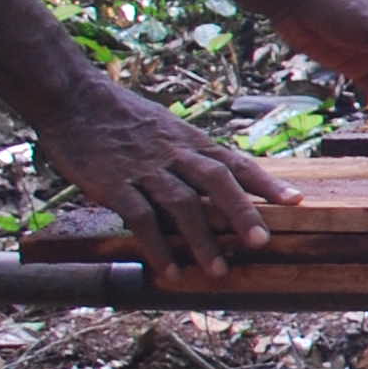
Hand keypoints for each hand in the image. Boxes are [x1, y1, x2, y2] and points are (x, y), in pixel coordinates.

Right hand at [38, 78, 297, 275]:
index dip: (266, 182)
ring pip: (182, 204)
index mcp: (190, 141)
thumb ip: (191, 153)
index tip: (295, 201)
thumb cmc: (122, 117)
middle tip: (261, 243)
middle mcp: (174, 154)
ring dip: (202, 239)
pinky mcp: (113, 183)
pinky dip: (157, 245)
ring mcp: (145, 168)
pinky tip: (168, 270)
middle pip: (217, 182)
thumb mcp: (166, 128)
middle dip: (242, 212)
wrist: (72, 98)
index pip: (235, 162)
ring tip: (217, 271)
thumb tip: (220, 179)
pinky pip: (139, 218)